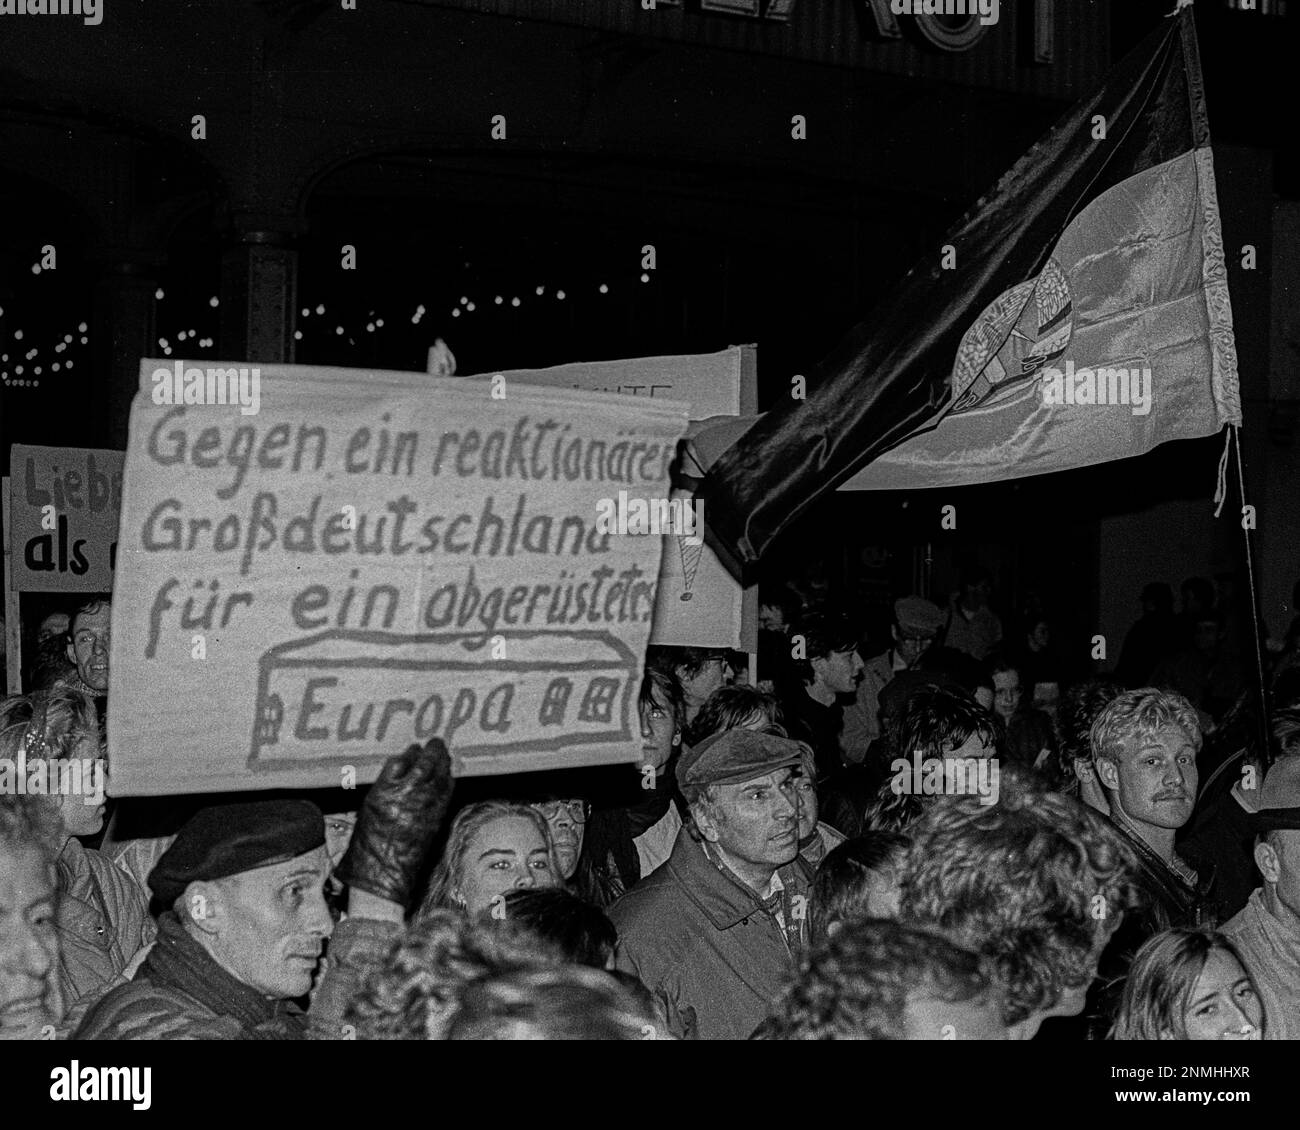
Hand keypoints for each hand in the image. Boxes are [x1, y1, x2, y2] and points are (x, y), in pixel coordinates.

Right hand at [333, 738, 453, 908]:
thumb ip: (385, 789)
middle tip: (436, 742)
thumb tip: (401, 773)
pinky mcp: (436, 818)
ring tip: (444, 754)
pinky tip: (449, 776)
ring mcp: (424, 805)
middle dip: (432, 750)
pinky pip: (446, 792)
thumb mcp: (368, 811)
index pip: (400, 761)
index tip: (413, 749)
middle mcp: (405, 793)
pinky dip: (448, 781)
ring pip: (439, 774)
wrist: (381, 874)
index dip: (409, 753)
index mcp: (382, 790)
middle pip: (424, 762)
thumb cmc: (367, 846)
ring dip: (443, 762)